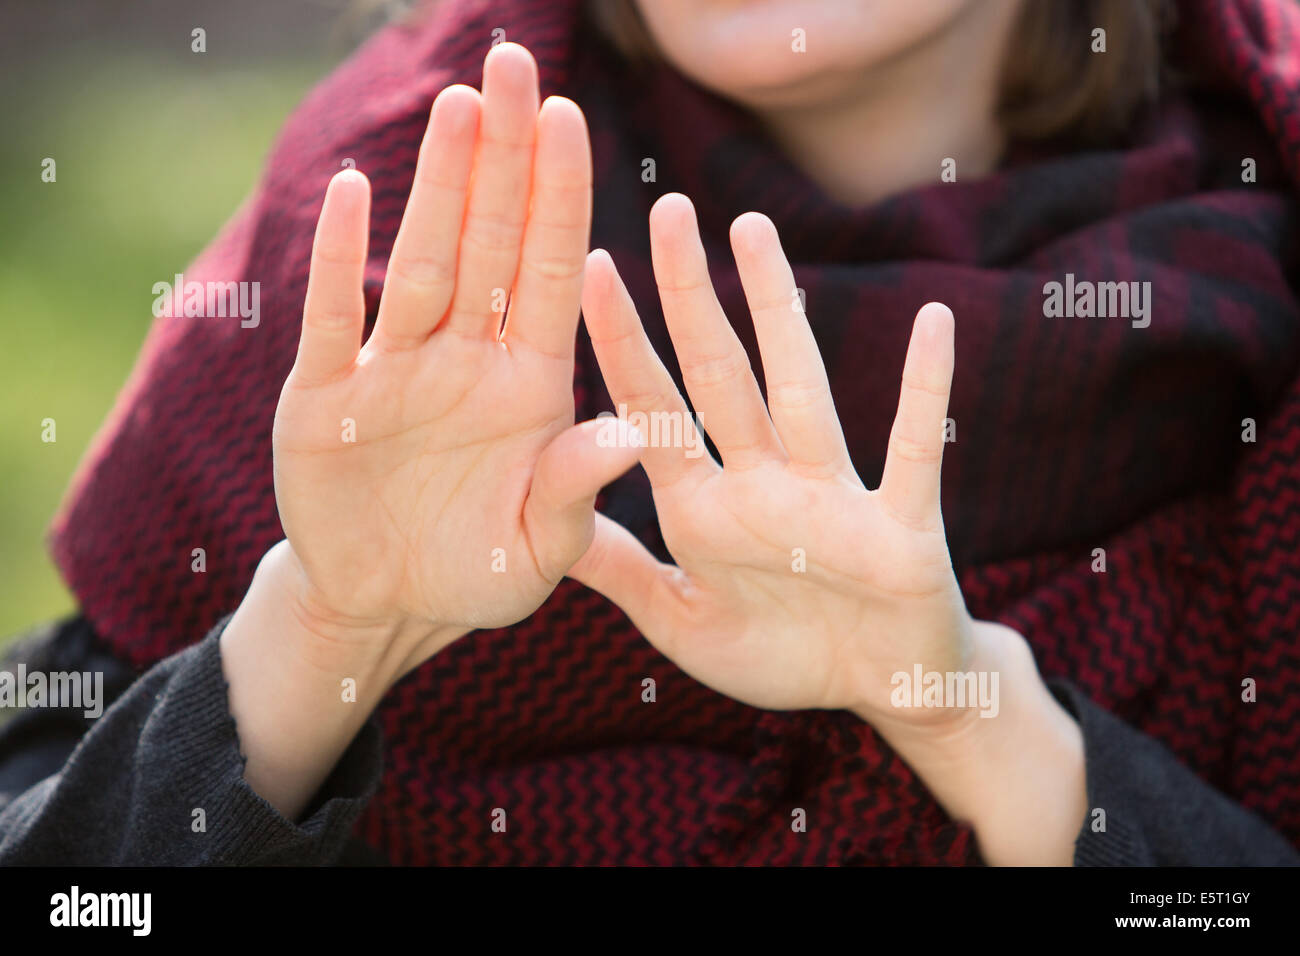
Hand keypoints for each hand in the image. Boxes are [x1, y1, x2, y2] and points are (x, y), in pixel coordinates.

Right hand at [271, 43, 639, 673]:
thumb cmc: (480, 572)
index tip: (572, 118)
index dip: (561, 197)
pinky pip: (335, 320)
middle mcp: (467, 360)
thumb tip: (631, 434)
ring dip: (438, 187)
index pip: (552, 274)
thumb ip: (575, 489)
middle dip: (506, 158)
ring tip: (459, 108)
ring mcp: (395, 371)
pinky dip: (343, 261)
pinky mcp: (327, 398)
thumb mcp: (539, 547)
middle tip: (515, 63)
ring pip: (422, 264)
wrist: (387, 605)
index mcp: (531, 386)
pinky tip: (356, 192)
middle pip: (492, 244)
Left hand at [572, 193, 974, 724]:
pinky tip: (933, 321)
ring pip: (800, 388)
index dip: (622, 344)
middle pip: (719, 375)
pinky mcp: (900, 524)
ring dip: (778, 312)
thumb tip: (545, 523)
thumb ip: (621, 573)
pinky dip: (922, 391)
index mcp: (703, 509)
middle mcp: (762, 484)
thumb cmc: (781, 654)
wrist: (879, 689)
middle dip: (689, 296)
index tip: (590, 269)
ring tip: (755, 230)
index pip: (654, 411)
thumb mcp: (680, 623)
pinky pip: (911, 449)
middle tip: (668, 209)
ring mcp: (830, 497)